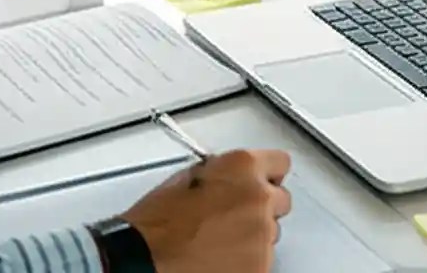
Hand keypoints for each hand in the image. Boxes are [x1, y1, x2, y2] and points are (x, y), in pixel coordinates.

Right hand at [120, 150, 292, 272]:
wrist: (147, 260)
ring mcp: (263, 235)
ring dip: (252, 233)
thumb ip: (217, 173)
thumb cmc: (157, 223)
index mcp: (242, 168)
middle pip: (279, 199)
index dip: (266, 173)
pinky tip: (219, 257)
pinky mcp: (261, 266)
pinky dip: (247, 258)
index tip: (261, 179)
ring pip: (270, 232)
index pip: (279, 162)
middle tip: (232, 214)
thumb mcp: (184, 179)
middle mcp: (259, 198)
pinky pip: (263, 258)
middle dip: (260, 205)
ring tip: (219, 239)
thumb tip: (225, 175)